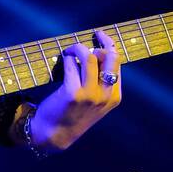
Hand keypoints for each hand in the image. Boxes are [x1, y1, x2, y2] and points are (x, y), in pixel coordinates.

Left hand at [28, 29, 121, 153]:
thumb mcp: (96, 102)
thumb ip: (101, 81)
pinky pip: (72, 65)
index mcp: (114, 96)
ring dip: (79, 48)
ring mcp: (90, 95)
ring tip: (71, 51)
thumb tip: (99, 52)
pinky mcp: (73, 93)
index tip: (101, 38)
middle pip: (110, 57)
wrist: (55, 134)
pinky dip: (68, 58)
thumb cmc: (74, 113)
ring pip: (90, 58)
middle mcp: (105, 95)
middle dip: (102, 42)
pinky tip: (64, 60)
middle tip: (92, 36)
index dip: (109, 46)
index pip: (117, 63)